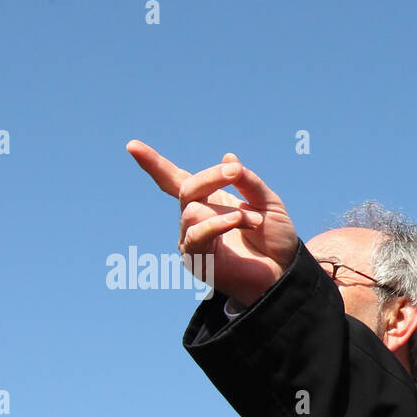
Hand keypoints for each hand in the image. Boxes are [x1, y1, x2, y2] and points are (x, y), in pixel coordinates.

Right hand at [126, 140, 298, 304]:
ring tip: (255, 221)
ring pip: (194, 210)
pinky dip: (217, 223)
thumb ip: (248, 181)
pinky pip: (197, 233)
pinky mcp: (196, 259)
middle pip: (187, 188)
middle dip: (212, 177)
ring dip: (230, 211)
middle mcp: (194, 218)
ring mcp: (192, 239)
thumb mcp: (267, 202)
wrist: (284, 271)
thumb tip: (228, 158)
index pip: (176, 180)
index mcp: (208, 201)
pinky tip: (237, 221)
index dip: (155, 164)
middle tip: (235, 172)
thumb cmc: (275, 238)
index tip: (132, 146)